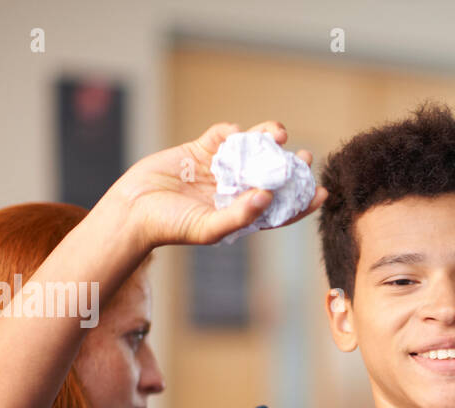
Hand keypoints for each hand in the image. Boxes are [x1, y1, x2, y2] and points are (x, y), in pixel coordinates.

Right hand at [108, 120, 327, 248]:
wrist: (132, 209)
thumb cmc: (170, 226)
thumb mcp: (209, 229)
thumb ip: (240, 216)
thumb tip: (268, 196)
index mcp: (242, 214)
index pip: (280, 209)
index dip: (302, 201)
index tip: (322, 192)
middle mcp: (234, 191)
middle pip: (271, 176)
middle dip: (290, 167)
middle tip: (305, 158)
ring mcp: (218, 170)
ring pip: (250, 151)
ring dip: (266, 141)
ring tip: (279, 133)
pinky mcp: (200, 151)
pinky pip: (222, 136)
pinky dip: (232, 131)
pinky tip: (237, 131)